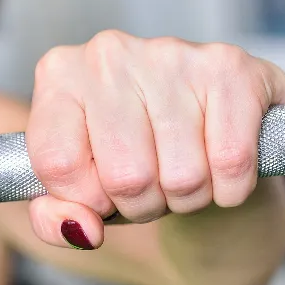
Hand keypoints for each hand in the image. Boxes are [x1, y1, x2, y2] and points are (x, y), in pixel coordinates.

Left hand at [25, 31, 284, 249]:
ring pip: (183, 176)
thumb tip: (82, 230)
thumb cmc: (129, 158)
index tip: (101, 193)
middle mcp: (108, 55)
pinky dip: (229, 187)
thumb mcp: (77, 190)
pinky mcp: (229, 66)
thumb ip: (54, 220)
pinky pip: (231, 161)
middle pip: (126, 177)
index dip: (88, 200)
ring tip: (181, 174)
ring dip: (187, 198)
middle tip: (150, 186)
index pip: (59, 164)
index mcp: (59, 75)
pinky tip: (218, 168)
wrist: (201, 126)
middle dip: (142, 204)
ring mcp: (170, 53)